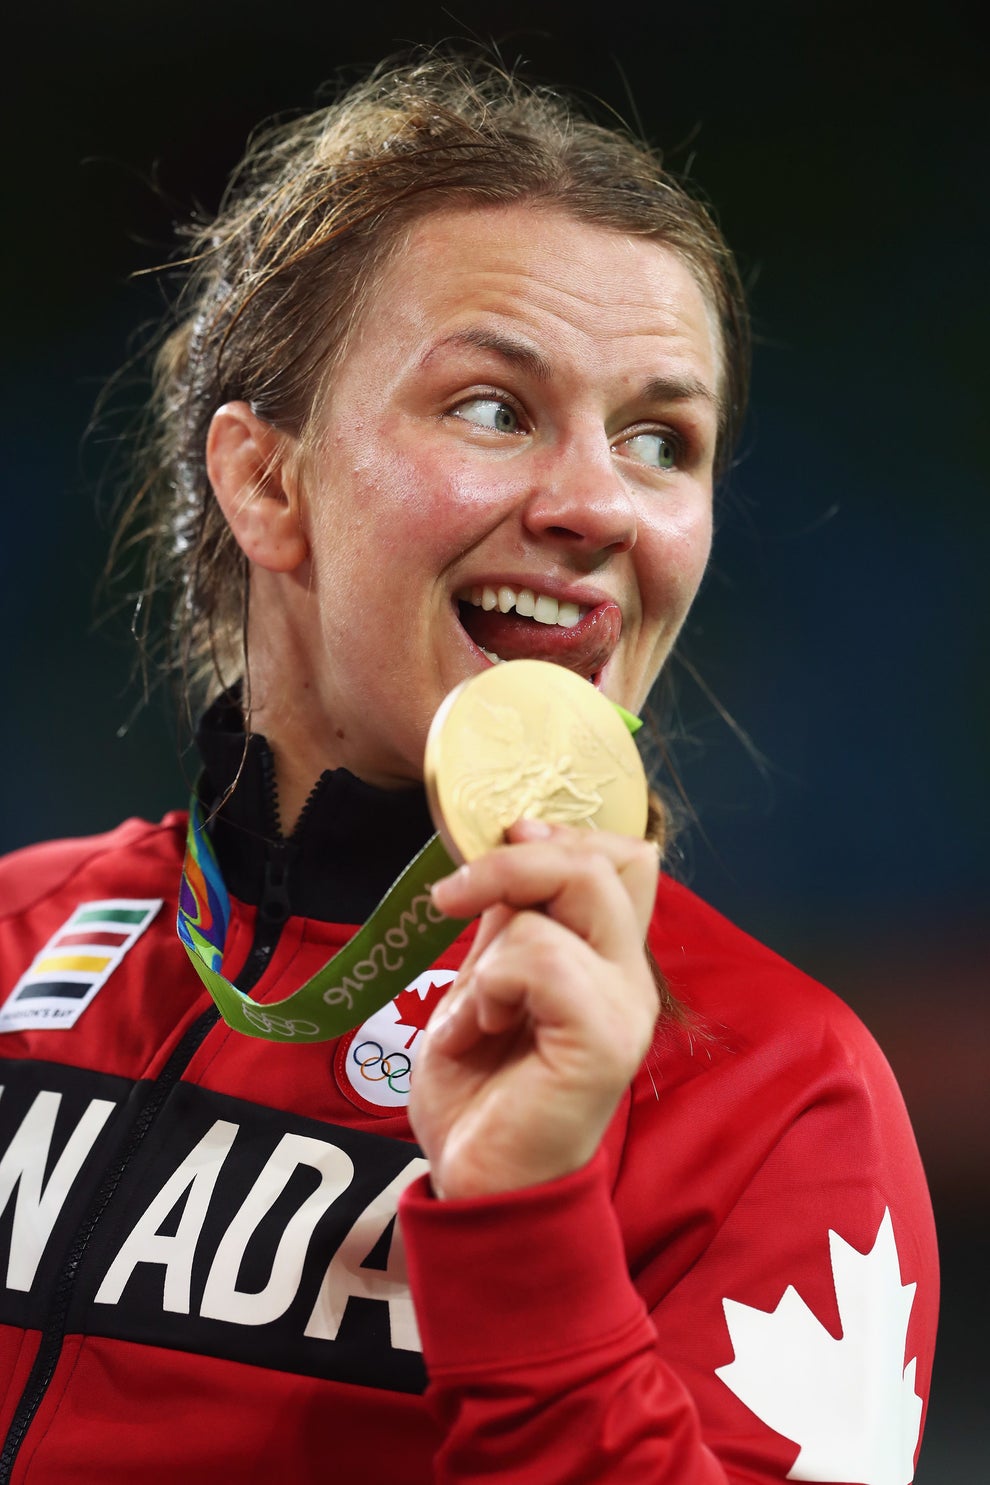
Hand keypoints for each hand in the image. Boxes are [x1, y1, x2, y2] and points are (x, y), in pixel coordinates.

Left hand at [408, 820, 660, 1200]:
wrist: (480, 1188)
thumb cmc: (481, 1097)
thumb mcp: (481, 989)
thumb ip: (506, 927)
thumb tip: (508, 855)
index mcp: (608, 960)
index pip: (625, 858)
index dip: (564, 833)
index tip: (501, 844)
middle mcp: (630, 977)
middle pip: (604, 859)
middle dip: (515, 858)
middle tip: (451, 897)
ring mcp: (623, 1008)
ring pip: (565, 899)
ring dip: (489, 949)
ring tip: (471, 1014)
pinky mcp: (603, 1040)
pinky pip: (542, 960)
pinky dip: (488, 988)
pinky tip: (475, 1034)